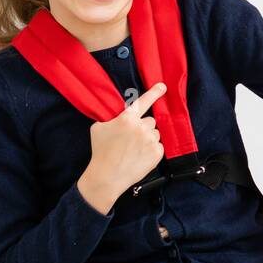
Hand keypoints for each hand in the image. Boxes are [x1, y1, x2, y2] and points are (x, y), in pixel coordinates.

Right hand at [78, 82, 166, 213]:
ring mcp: (150, 140)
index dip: (154, 92)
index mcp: (127, 118)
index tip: (163, 86)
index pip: (143, 101)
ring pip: (155, 133)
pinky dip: (151, 150)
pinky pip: (159, 145)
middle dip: (142, 127)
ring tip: (134, 149)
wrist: (107, 176)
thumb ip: (112, 118)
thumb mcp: (99, 128)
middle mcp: (141, 127)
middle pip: (149, 121)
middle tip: (130, 139)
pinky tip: (139, 156)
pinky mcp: (157, 152)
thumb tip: (119, 116)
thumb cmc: (101, 151)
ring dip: (148, 138)